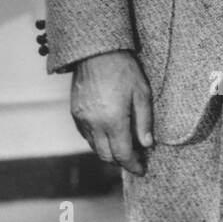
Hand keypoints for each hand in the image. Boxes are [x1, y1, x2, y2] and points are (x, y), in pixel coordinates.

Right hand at [70, 50, 153, 175]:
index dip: (133, 165)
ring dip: (108, 151)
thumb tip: (147, 145)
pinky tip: (107, 133)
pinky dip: (96, 140)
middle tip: (134, 158)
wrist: (96, 52)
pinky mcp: (74, 112)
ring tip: (122, 145)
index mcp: (113, 120)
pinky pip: (85, 135)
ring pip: (94, 147)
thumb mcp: (142, 93)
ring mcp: (82, 119)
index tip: (142, 169)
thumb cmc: (123, 70)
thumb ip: (144, 122)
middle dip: (121, 161)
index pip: (123, 154)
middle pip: (107, 156)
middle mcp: (94, 124)